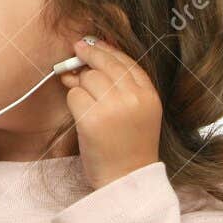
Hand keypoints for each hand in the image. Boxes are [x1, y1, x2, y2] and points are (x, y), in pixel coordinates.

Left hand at [58, 36, 161, 189]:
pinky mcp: (92, 119)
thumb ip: (122, 87)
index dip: (107, 50)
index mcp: (149, 96)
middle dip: (88, 56)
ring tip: (85, 103)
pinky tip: (81, 116)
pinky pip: (74, 95)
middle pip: (105, 65)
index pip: (127, 62)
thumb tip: (88, 57)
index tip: (93, 42)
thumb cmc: (129, 148)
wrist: (126, 180)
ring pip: (87, 78)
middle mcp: (134, 98)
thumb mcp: (138, 114)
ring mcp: (113, 108)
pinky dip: (73, 102)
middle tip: (76, 50)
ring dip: (80, 86)